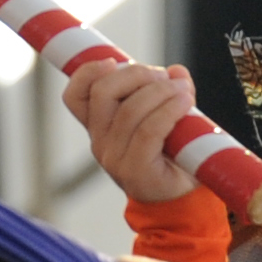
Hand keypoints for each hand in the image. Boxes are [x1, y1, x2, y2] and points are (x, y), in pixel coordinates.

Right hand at [64, 55, 202, 207]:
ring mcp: (115, 158)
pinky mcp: (136, 170)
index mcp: (99, 126)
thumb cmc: (172, 154)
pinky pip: (149, 131)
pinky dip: (169, 110)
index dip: (87, 73)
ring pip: (129, 110)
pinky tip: (186, 102)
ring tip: (182, 90)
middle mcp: (100, 142)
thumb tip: (177, 71)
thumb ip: (168, 91)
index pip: (75, 97)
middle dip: (135, 74)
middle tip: (163, 76)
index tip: (111, 61)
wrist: (182, 200)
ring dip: (160, 91)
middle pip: (103, 93)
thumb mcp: (166, 116)